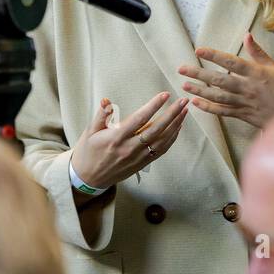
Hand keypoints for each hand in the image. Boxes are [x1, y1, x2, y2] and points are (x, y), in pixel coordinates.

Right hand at [69, 93, 188, 189]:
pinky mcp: (142, 163)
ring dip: (176, 125)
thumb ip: (101, 115)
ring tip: (185, 110)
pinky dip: (172, 138)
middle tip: (183, 101)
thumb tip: (107, 101)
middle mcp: (129, 148)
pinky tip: (178, 127)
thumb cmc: (88, 151)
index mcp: (116, 137)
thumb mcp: (90, 131)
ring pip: (162, 140)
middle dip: (172, 114)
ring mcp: (138, 157)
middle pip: (156, 129)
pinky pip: (161, 150)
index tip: (165, 95)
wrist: (88, 179)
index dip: (154, 106)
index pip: (139, 119)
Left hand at [180, 34, 273, 129]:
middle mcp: (248, 88)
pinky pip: (223, 112)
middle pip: (220, 80)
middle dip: (199, 74)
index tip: (199, 50)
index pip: (231, 62)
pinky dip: (209, 108)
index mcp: (256, 73)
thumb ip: (258, 52)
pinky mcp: (243, 114)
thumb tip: (246, 35)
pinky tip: (196, 103)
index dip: (214, 56)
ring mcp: (244, 102)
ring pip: (218, 97)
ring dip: (200, 91)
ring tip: (184, 86)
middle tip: (181, 69)